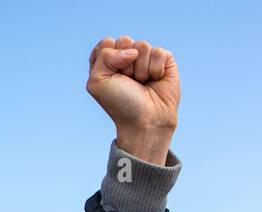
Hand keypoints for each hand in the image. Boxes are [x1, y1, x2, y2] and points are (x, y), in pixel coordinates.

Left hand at [86, 35, 179, 164]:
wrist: (145, 121)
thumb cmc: (120, 104)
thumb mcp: (97, 82)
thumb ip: (103, 57)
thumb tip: (132, 50)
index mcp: (107, 61)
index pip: (106, 42)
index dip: (108, 59)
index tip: (112, 78)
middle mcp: (126, 57)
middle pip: (124, 40)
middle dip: (125, 64)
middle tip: (128, 81)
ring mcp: (145, 58)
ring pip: (142, 45)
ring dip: (140, 69)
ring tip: (142, 83)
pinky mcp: (164, 60)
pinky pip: (158, 52)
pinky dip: (155, 69)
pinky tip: (155, 80)